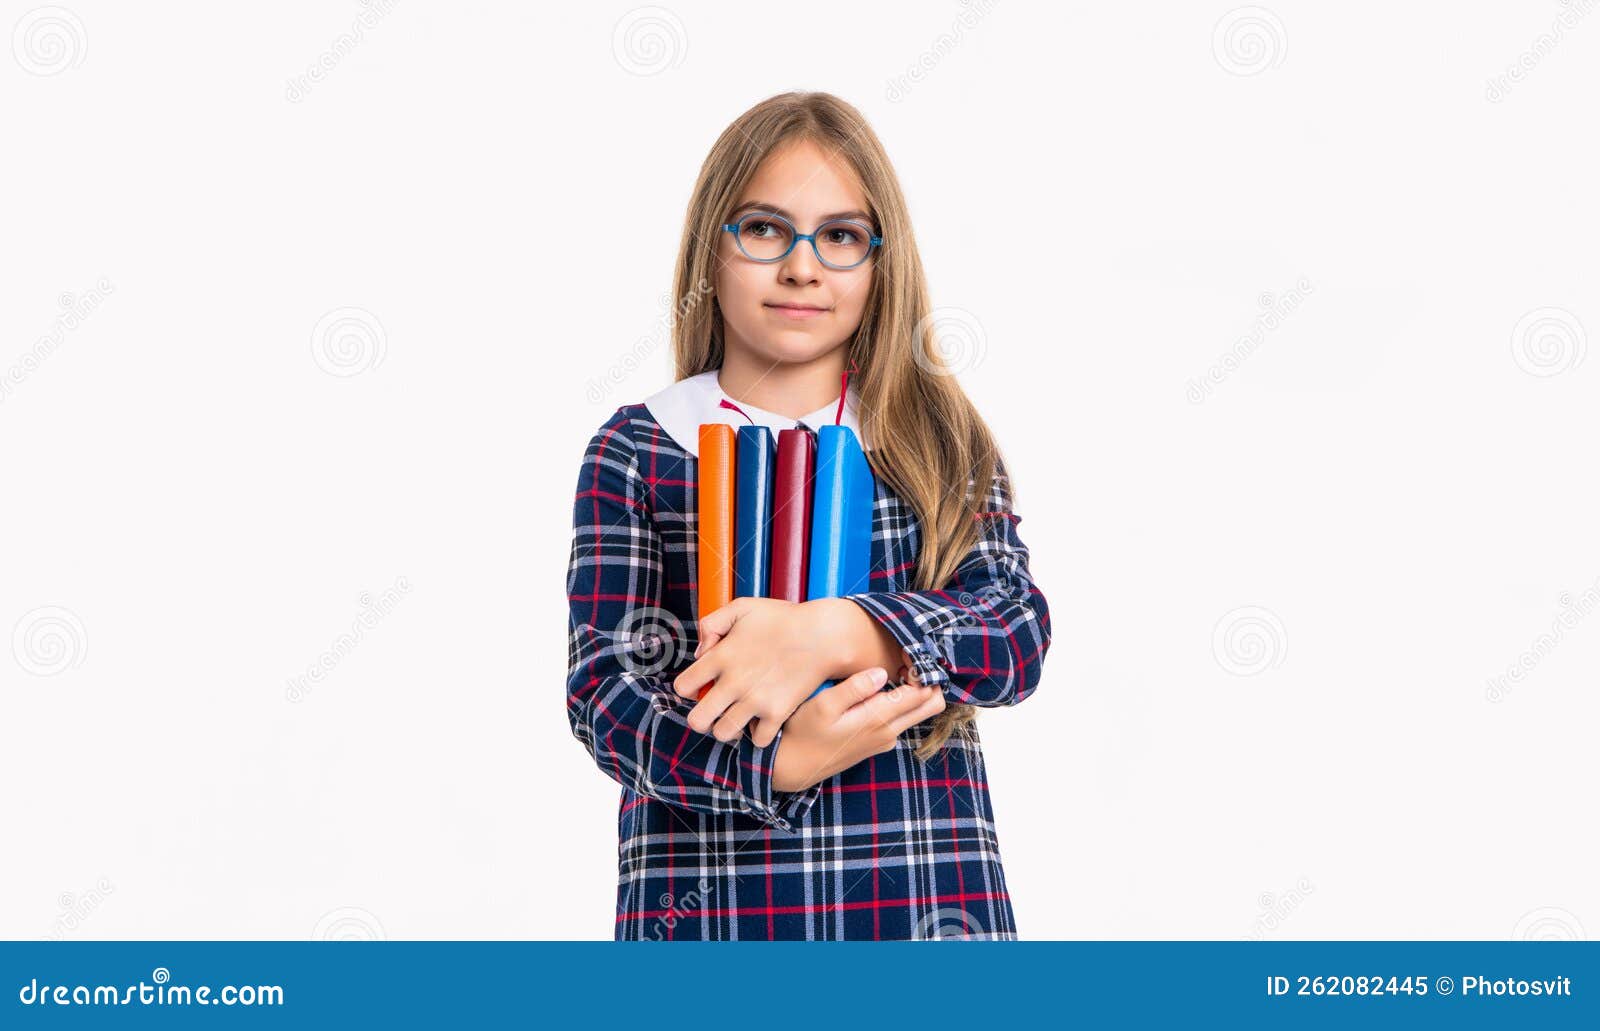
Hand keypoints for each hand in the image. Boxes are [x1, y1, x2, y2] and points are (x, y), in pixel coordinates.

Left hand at [674, 597, 834, 746]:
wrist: (822, 635)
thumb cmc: (782, 618)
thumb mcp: (741, 607)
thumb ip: (711, 624)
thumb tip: (700, 653)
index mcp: (720, 657)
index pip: (683, 687)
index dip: (688, 687)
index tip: (700, 685)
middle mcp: (733, 682)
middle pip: (697, 720)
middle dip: (700, 717)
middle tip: (712, 709)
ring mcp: (755, 700)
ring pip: (723, 734)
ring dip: (726, 727)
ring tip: (736, 715)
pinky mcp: (778, 713)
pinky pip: (757, 740)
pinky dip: (757, 734)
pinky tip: (761, 720)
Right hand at [771, 666, 945, 792]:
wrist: (791, 767)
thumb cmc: (803, 731)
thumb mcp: (823, 705)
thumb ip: (854, 688)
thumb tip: (882, 672)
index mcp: (878, 719)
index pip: (922, 694)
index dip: (923, 670)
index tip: (908, 654)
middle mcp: (889, 732)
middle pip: (932, 706)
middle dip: (928, 681)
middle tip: (908, 662)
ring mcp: (885, 739)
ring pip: (918, 712)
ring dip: (915, 691)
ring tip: (894, 668)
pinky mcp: (878, 742)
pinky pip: (902, 719)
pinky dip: (902, 703)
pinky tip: (881, 688)